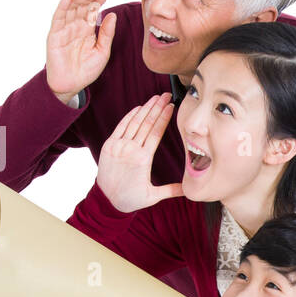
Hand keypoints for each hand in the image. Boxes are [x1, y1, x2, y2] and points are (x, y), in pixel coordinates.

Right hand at [46, 0, 116, 105]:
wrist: (71, 85)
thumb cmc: (86, 71)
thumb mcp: (102, 52)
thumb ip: (107, 34)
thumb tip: (112, 15)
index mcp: (87, 31)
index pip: (91, 12)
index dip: (97, 2)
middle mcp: (75, 28)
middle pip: (81, 7)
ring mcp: (64, 30)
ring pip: (70, 9)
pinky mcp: (54, 34)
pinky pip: (57, 18)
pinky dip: (62, 6)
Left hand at [96, 96, 181, 211]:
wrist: (106, 200)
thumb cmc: (130, 199)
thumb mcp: (153, 196)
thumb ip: (172, 190)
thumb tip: (189, 190)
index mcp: (143, 159)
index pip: (156, 132)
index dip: (164, 117)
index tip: (171, 107)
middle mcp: (131, 149)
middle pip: (147, 123)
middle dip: (157, 107)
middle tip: (166, 95)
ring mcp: (119, 146)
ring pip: (134, 122)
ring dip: (145, 108)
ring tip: (155, 98)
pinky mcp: (109, 145)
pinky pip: (121, 126)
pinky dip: (130, 115)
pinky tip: (139, 107)